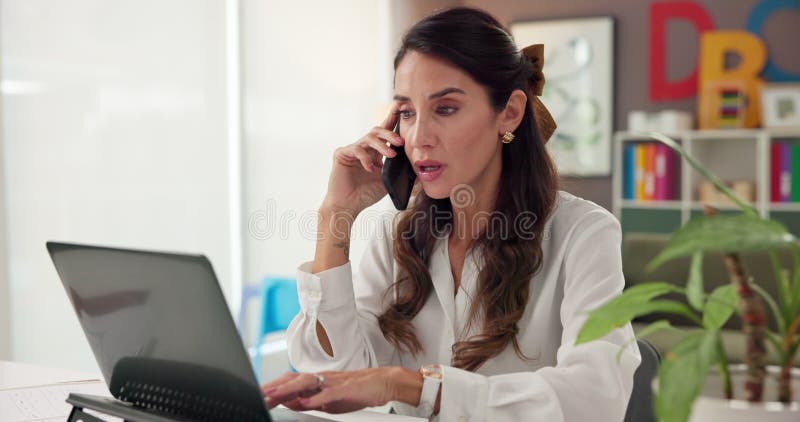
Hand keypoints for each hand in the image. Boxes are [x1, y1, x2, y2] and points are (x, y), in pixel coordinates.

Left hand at [261, 367, 407, 413]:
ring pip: (306, 383)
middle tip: (257, 395)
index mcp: (317, 380)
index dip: (272, 387)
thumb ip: (310, 400)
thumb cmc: (357, 390)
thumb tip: (290, 404)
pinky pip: (327, 393)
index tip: (256, 394)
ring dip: (287, 390)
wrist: (382, 382)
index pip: (289, 382)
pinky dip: (315, 397)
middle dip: (274, 387)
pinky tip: (304, 403)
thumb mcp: (329, 400)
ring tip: (273, 397)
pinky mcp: (345, 388)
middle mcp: (322, 378)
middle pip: (292, 379)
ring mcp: (332, 382)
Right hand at [321, 104, 404, 216]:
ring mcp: (352, 149)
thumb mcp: (388, 183)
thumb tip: (420, 171)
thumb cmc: (365, 195)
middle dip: (390, 134)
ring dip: (382, 145)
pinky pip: (356, 150)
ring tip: (391, 155)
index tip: (402, 108)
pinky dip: (366, 158)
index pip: (385, 132)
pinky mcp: (342, 154)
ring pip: (368, 138)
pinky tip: (371, 168)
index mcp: (375, 152)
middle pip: (378, 131)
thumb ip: (400, 174)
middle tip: (401, 142)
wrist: (348, 206)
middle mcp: (364, 147)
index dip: (393, 119)